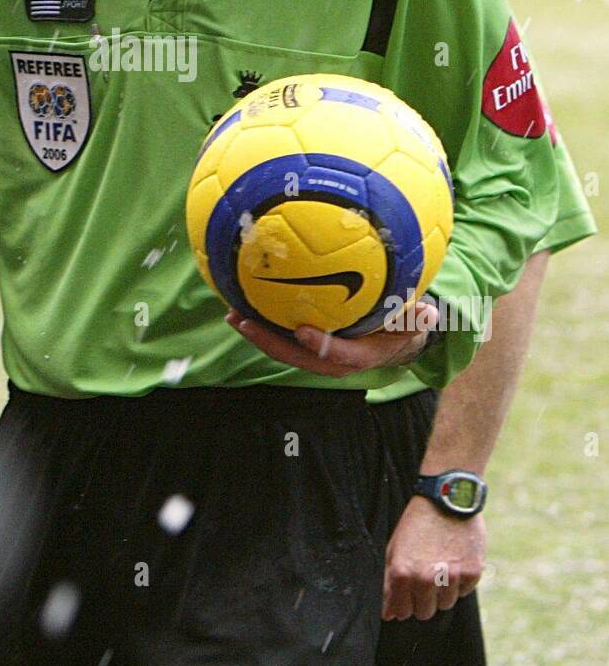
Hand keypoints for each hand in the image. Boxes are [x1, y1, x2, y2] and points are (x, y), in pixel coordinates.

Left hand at [225, 299, 438, 377]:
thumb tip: (431, 312)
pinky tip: (244, 304)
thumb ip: (417, 318)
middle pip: (299, 356)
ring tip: (233, 314)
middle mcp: (334, 360)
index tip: (303, 331)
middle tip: (245, 321)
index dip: (321, 346)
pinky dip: (264, 324)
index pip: (340, 355)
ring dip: (258, 334)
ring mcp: (318, 355)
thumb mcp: (415, 323)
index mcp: (361, 355)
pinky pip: (283, 338)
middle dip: (270, 342)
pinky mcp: (308, 346)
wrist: (395, 340)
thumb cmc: (404, 326)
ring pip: (285, 349)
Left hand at [382, 493, 485, 620]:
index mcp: (402, 573)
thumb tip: (387, 614)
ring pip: (446, 604)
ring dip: (442, 590)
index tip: (406, 594)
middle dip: (423, 599)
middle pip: (425, 613)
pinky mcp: (471, 572)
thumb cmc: (417, 523)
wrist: (447, 498)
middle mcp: (425, 578)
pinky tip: (455, 558)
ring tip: (440, 563)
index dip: (403, 604)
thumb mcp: (395, 548)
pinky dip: (460, 580)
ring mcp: (450, 577)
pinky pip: (464, 591)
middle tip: (425, 576)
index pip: (400, 612)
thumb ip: (389, 582)